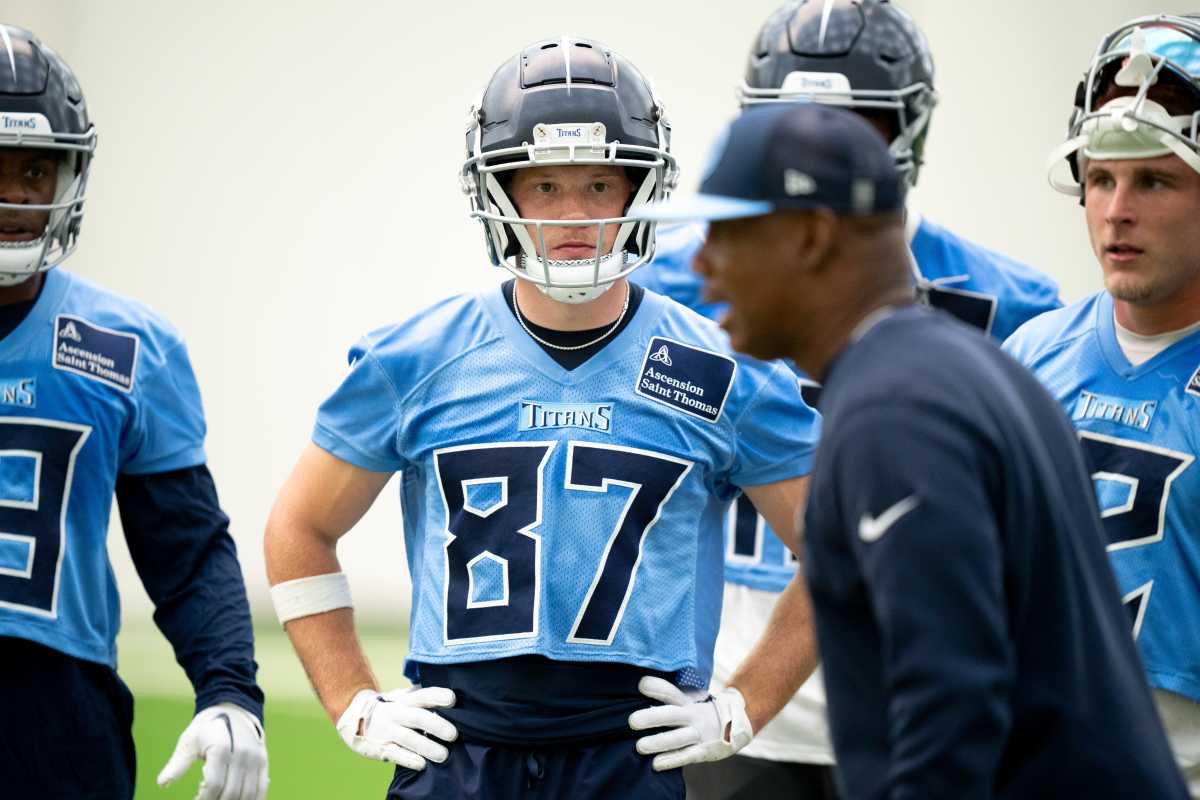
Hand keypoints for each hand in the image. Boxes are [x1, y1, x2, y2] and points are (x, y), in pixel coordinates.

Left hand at [157, 702, 267, 799]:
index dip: (203, 799)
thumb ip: (178, 764)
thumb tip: (162, 783)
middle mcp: (242, 754)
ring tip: (217, 799)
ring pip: (247, 794)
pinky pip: (261, 789)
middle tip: (205, 799)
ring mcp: (256, 758)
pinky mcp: (263, 762)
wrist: (233, 709)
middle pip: (230, 792)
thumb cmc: (207, 727)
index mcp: (222, 748)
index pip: (214, 784)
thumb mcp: (189, 741)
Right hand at [336, 686, 457, 769]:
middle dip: (436, 725)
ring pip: (408, 738)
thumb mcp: (402, 697)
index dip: (437, 696)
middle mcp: (395, 713)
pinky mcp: (379, 748)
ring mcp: (387, 731)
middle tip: (454, 734)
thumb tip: (451, 694)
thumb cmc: (390, 707)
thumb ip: (421, 696)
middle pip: (417, 717)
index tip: (452, 699)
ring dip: (426, 747)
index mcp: (404, 700)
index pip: (422, 695)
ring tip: (444, 755)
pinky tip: (422, 764)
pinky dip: (408, 759)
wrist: (354, 716)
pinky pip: (394, 754)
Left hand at [628, 677, 753, 770]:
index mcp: (688, 701)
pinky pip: (686, 756)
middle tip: (632, 721)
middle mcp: (693, 716)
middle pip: (672, 715)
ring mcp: (699, 734)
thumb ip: (670, 697)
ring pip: (678, 738)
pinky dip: (672, 760)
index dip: (657, 687)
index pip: (671, 692)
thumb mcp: (691, 699)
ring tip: (640, 746)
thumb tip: (639, 692)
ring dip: (659, 742)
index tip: (642, 684)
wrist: (737, 723)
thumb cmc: (701, 711)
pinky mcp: (704, 751)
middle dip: (652, 718)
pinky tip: (656, 763)